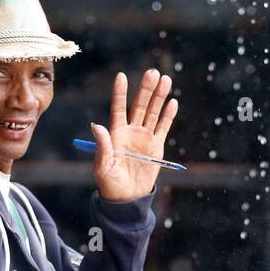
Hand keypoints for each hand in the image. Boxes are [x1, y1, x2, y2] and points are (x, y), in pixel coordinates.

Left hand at [91, 69, 178, 201]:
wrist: (127, 197)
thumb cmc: (110, 183)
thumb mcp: (102, 167)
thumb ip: (102, 146)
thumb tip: (97, 126)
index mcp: (116, 133)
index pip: (118, 108)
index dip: (120, 93)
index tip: (121, 76)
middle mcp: (131, 131)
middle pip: (139, 106)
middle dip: (146, 89)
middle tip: (153, 73)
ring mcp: (144, 137)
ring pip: (153, 113)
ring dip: (159, 97)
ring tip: (165, 80)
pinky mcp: (156, 146)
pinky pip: (163, 127)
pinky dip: (168, 115)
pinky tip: (172, 102)